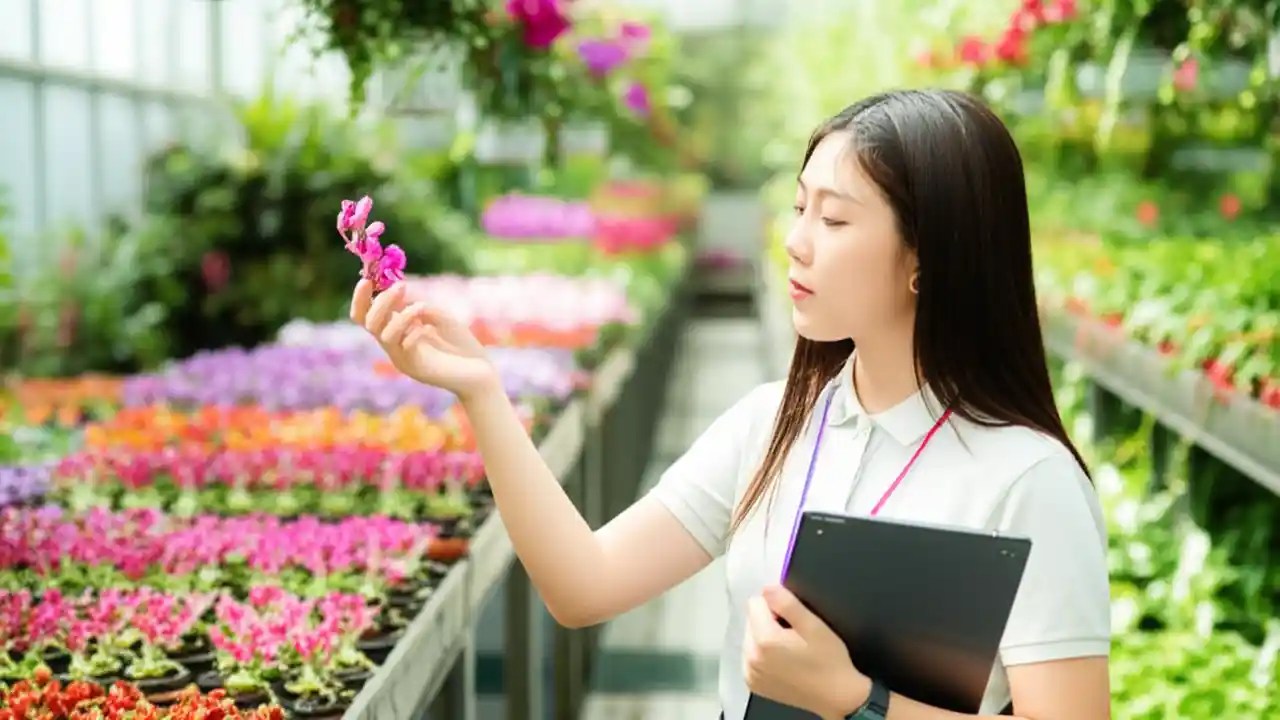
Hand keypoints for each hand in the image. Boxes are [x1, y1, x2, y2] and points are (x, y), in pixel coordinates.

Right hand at [350, 280, 498, 401]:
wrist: (482, 374)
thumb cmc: (463, 346)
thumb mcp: (442, 318)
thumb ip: (422, 308)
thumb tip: (405, 300)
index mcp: (398, 333)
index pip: (366, 317)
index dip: (361, 299)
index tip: (366, 280)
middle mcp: (395, 347)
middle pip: (369, 324)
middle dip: (382, 302)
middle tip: (401, 286)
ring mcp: (404, 359)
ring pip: (383, 335)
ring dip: (400, 315)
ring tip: (421, 306)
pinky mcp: (417, 368)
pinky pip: (404, 347)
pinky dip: (414, 332)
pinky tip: (427, 328)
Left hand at [744, 584, 869, 719]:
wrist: (836, 697)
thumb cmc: (829, 661)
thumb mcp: (813, 626)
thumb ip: (787, 603)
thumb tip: (767, 588)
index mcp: (764, 640)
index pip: (756, 602)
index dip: (776, 606)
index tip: (793, 621)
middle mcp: (750, 657)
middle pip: (751, 620)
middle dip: (769, 622)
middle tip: (794, 637)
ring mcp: (750, 673)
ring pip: (750, 637)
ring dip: (765, 638)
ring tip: (790, 650)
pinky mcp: (753, 683)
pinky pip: (750, 656)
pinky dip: (762, 655)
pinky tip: (783, 662)